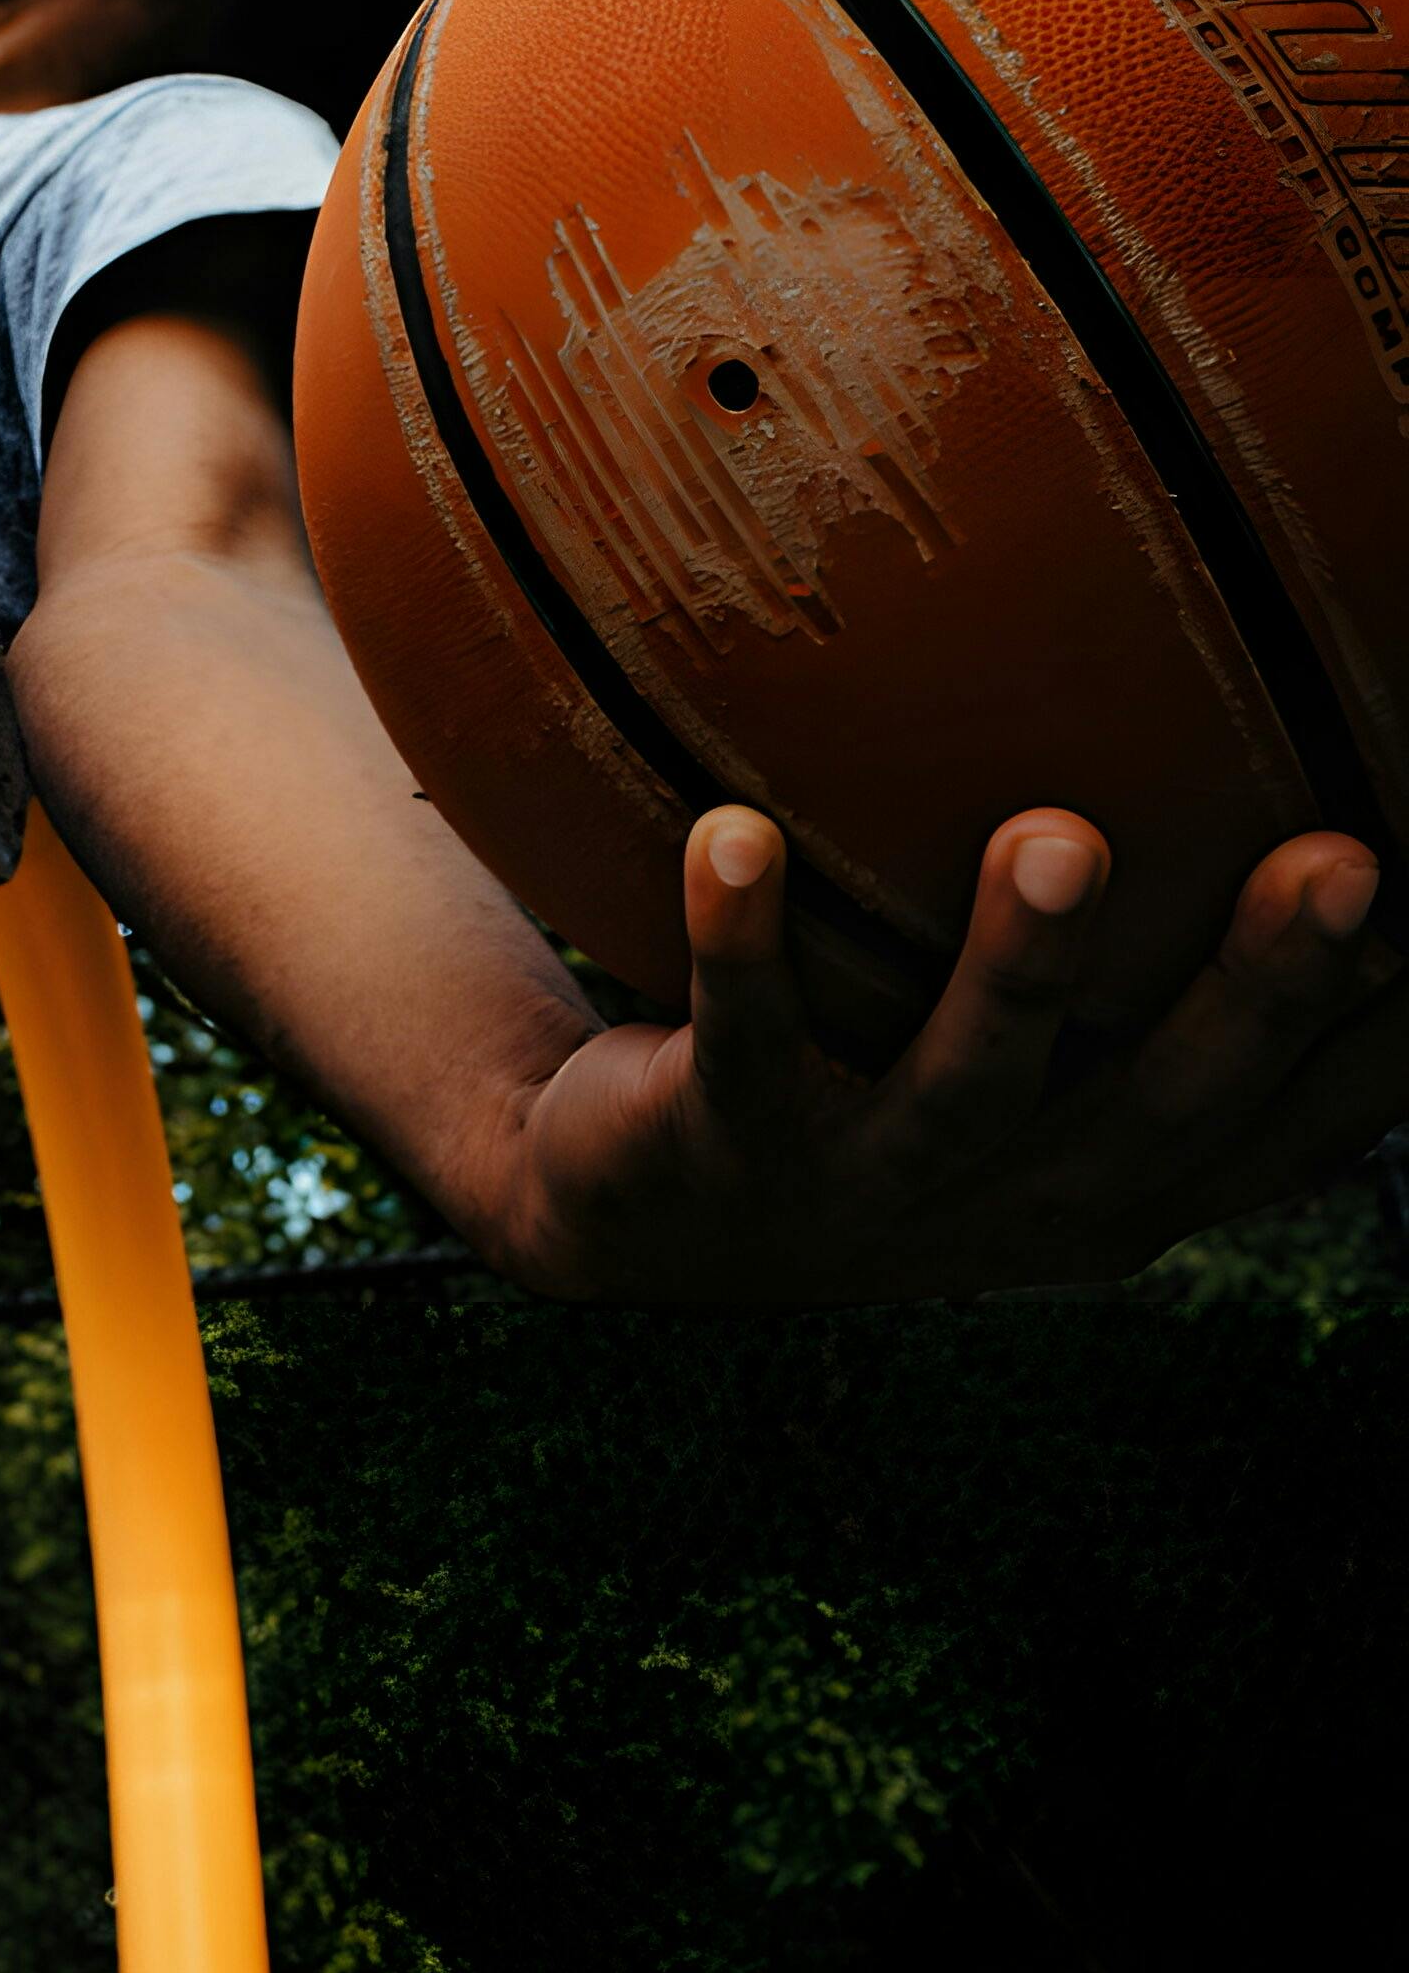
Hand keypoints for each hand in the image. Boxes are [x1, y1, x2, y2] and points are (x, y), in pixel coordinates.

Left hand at [493, 808, 1396, 1307]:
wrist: (640, 1213)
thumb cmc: (894, 1081)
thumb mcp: (1054, 1054)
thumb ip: (1166, 959)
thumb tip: (1332, 759)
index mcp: (1135, 1170)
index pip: (1305, 1111)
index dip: (1393, 1028)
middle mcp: (1031, 1191)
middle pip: (1173, 1099)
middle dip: (1267, 985)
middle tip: (1345, 864)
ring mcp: (879, 1182)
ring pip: (968, 1078)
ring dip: (1020, 964)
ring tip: (1056, 840)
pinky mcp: (722, 1147)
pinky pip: (738, 1035)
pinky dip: (736, 938)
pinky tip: (733, 833)